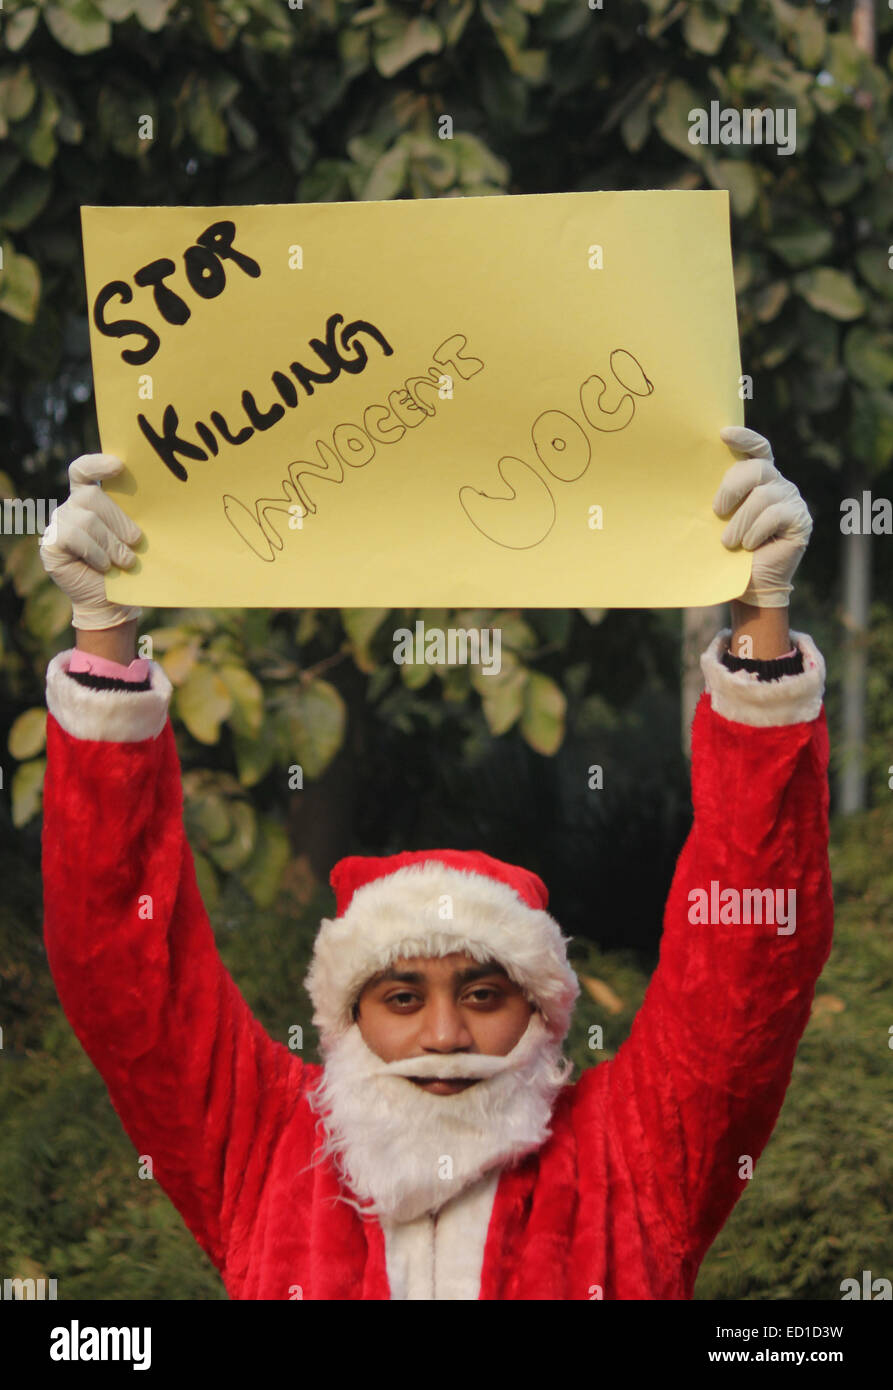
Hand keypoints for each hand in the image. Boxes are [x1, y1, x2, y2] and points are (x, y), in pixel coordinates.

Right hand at [39, 453, 142, 630]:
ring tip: (125, 561)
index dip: (97, 464)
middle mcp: (71, 507)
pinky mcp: (51, 544)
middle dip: (119, 520)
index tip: (119, 465)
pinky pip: (74, 537)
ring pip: (86, 520)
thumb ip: (133, 516)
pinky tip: (104, 566)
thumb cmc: (127, 565)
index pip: (84, 471)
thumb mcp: (132, 537)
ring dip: (111, 543)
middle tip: (137, 542)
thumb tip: (155, 503)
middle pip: (91, 497)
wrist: (112, 601)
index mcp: (90, 498)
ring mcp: (58, 524)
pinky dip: (95, 553)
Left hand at [714, 426, 812, 608]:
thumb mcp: (720, 518)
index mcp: (759, 478)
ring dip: (740, 521)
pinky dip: (756, 531)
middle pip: (757, 469)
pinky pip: (775, 515)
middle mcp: (778, 483)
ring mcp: (792, 500)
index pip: (758, 448)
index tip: (723, 434)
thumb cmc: (729, 550)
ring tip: (729, 541)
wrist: (749, 584)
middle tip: (716, 511)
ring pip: (763, 496)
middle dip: (732, 488)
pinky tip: (749, 546)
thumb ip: (719, 496)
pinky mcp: (801, 520)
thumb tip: (692, 479)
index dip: (744, 438)